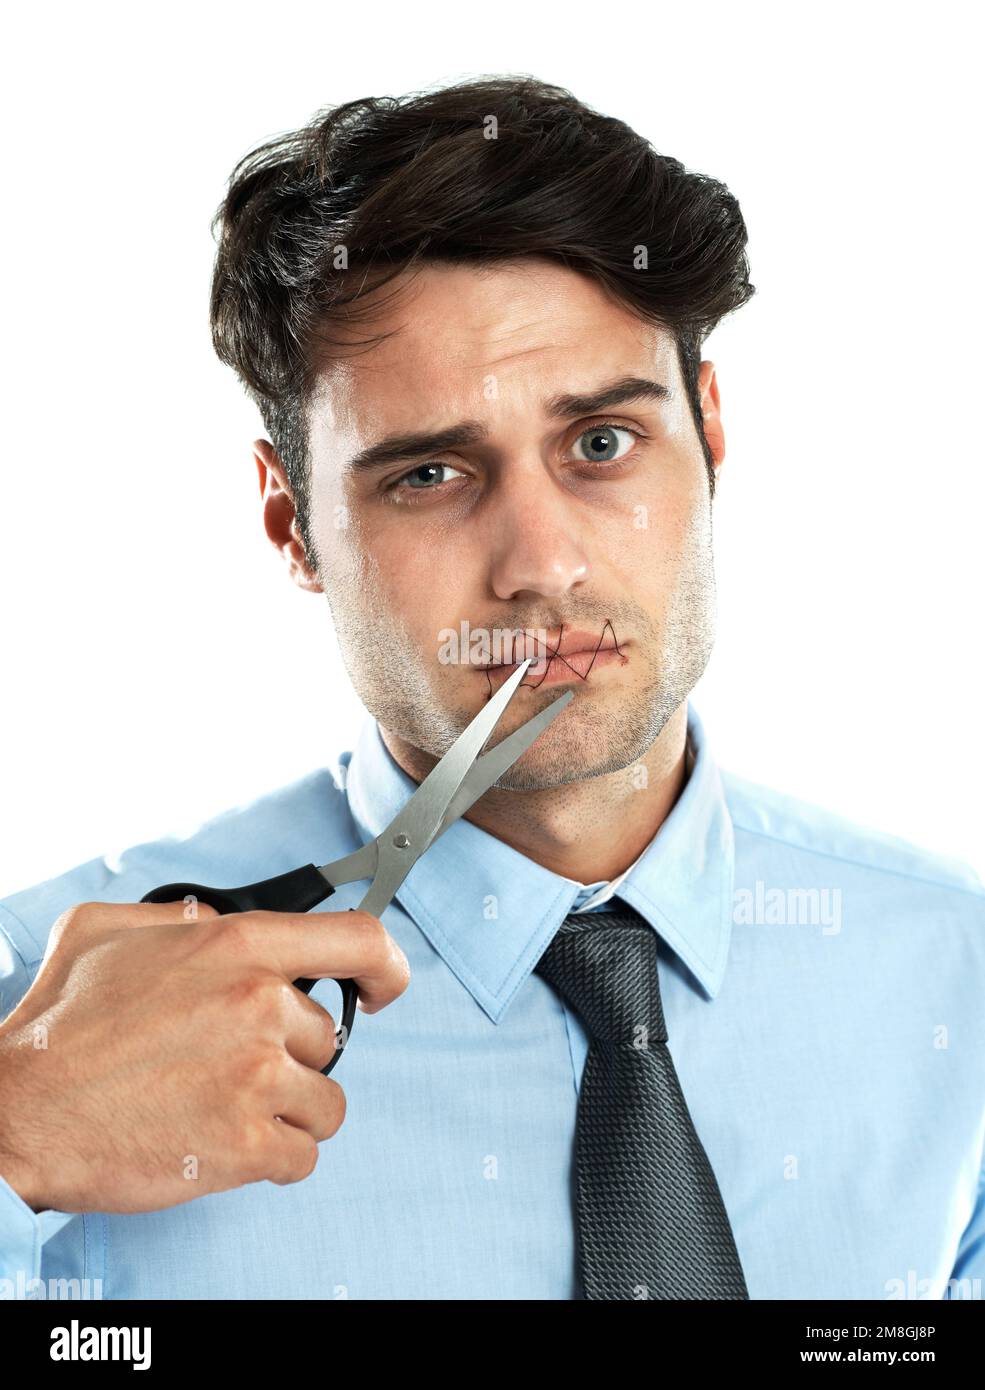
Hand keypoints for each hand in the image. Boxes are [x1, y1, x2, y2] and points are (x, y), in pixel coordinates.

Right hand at [0, 898, 409, 1213]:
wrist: (18, 1115)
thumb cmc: (57, 1028)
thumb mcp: (107, 929)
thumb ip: (181, 916)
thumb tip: (218, 923)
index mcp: (236, 947)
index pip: (359, 940)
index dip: (387, 965)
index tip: (386, 986)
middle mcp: (258, 1007)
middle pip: (328, 1036)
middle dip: (286, 1054)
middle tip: (225, 1065)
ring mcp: (257, 1079)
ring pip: (324, 1102)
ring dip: (285, 1110)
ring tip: (222, 1107)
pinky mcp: (246, 1147)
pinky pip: (303, 1156)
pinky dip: (272, 1157)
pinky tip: (223, 1143)